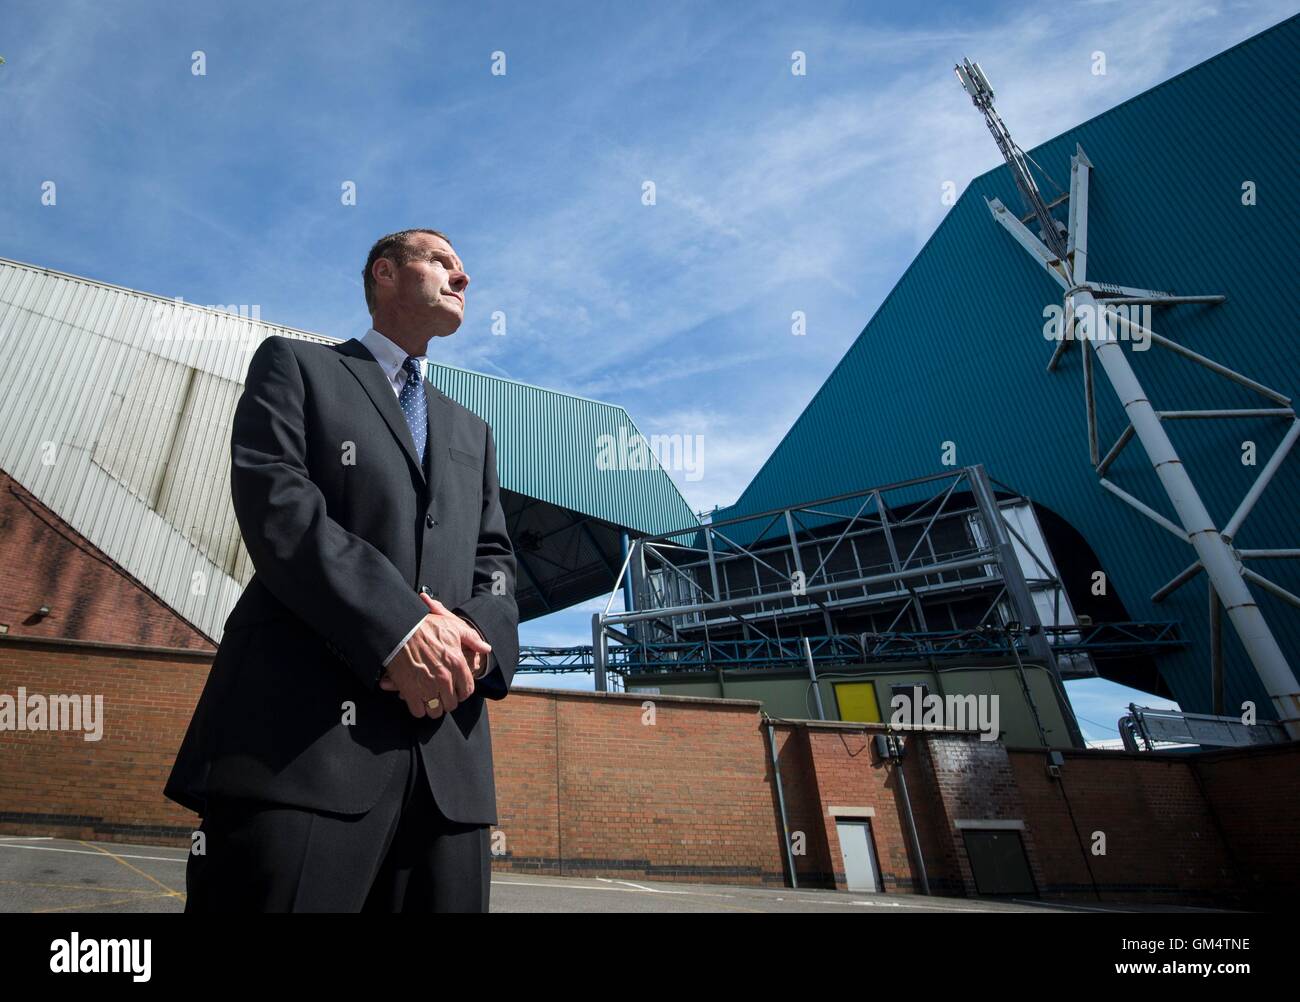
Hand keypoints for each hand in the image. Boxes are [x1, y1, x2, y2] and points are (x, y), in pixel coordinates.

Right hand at [380, 596, 491, 718]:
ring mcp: (427, 687)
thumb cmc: (426, 627)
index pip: (467, 690)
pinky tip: (417, 701)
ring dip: (434, 707)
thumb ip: (472, 639)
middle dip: (448, 701)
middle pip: (452, 703)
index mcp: (457, 664)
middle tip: (442, 695)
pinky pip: (419, 711)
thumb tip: (486, 649)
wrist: (399, 630)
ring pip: (436, 710)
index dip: (462, 693)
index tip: (457, 691)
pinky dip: (418, 709)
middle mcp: (444, 678)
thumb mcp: (453, 627)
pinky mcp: (410, 692)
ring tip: (430, 700)